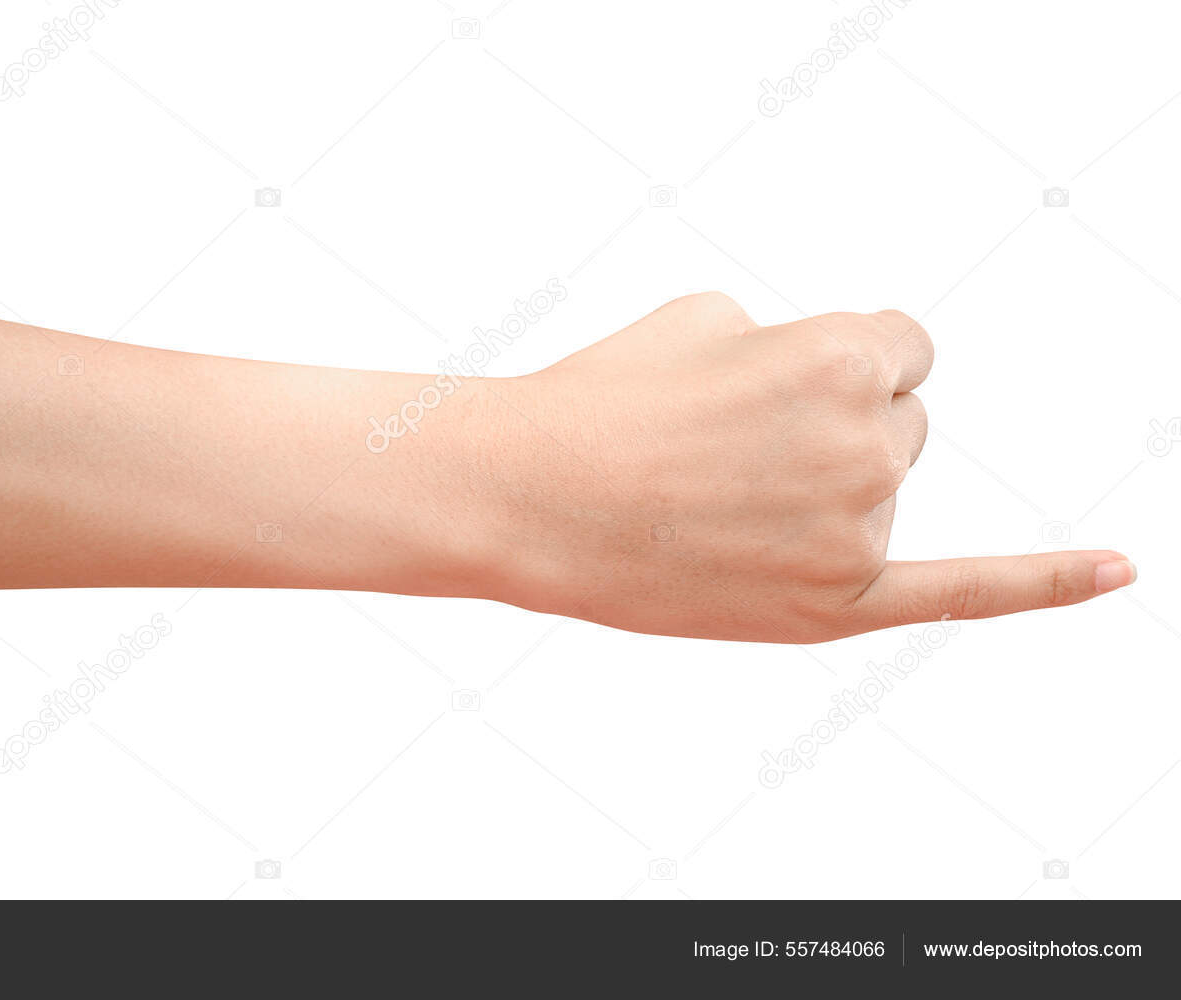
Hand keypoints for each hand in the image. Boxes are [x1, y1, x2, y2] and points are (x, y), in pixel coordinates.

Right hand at [482, 292, 1134, 641]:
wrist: (525, 498)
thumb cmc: (604, 397)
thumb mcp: (707, 315)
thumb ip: (803, 339)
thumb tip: (852, 381)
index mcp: (846, 357)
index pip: (900, 349)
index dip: (834, 367)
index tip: (773, 391)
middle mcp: (869, 443)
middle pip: (897, 422)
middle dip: (829, 427)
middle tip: (728, 451)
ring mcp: (856, 530)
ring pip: (883, 487)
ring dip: (824, 484)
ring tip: (717, 498)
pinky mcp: (833, 604)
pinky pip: (961, 590)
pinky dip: (1044, 581)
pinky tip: (1116, 568)